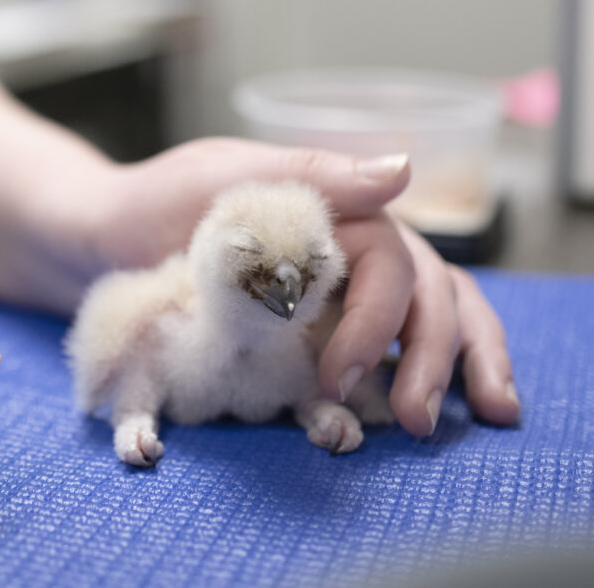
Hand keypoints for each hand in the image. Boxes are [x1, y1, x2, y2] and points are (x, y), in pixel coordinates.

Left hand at [84, 137, 519, 436]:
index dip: (381, 321)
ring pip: (423, 321)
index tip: (338, 375)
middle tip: (419, 423)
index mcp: (339, 213)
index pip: (393, 264)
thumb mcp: (224, 176)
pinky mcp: (312, 336)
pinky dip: (408, 380)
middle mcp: (350, 254)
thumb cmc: (155, 202)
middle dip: (437, 357)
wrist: (103, 242)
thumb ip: (311, 174)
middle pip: (427, 297)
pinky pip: (373, 358)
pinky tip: (419, 416)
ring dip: (455, 366)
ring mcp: (336, 296)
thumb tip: (404, 170)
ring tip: (490, 415)